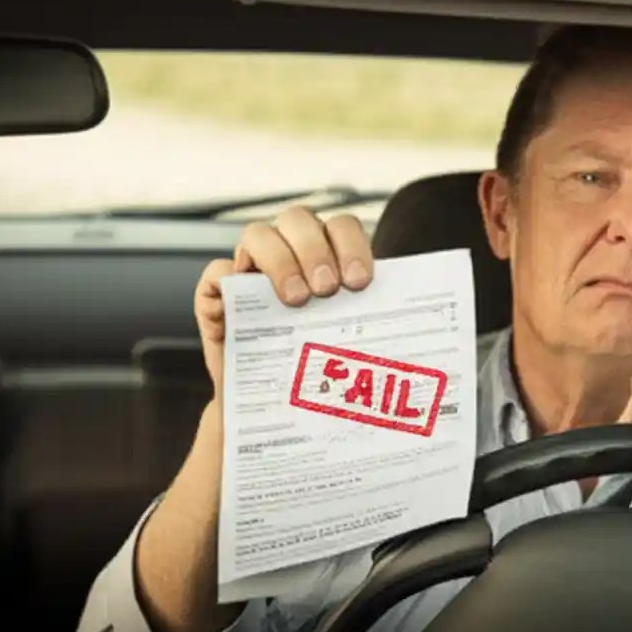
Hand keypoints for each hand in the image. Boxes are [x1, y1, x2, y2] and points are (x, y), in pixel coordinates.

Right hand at [194, 207, 373, 394]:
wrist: (272, 412)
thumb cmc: (316, 373)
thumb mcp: (348, 344)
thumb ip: (371, 325)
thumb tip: (416, 339)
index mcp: (326, 258)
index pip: (340, 227)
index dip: (351, 245)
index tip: (360, 282)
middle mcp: (287, 254)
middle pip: (298, 219)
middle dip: (314, 249)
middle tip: (326, 290)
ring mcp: (249, 270)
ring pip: (258, 235)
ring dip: (279, 261)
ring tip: (296, 300)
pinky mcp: (215, 293)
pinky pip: (216, 272)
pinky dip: (230, 282)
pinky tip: (247, 310)